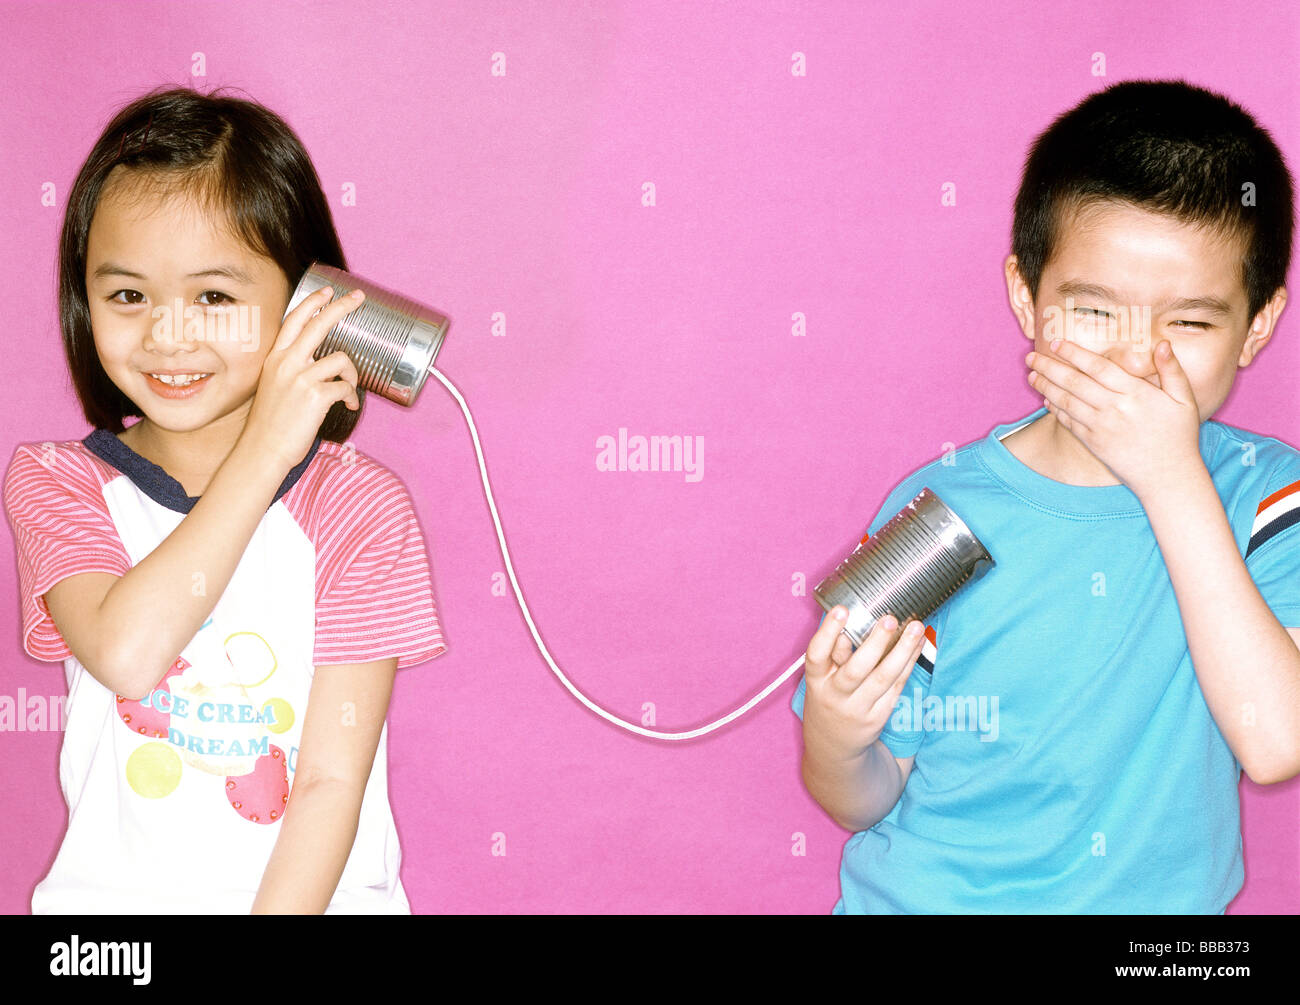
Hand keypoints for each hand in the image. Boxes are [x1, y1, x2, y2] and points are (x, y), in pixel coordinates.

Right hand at [239, 286, 365, 471]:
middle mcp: (286, 363)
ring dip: (351, 375)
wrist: (264, 449)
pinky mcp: (315, 395)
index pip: (295, 321)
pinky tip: (347, 407)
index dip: (313, 302)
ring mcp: (300, 378)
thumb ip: (292, 370)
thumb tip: (320, 363)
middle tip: (359, 297)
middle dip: (342, 307)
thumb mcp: (275, 386)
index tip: (329, 291)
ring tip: (348, 390)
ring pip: (341, 359)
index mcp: (275, 358)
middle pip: (318, 324)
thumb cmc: (272, 422)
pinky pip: (345, 387)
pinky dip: (351, 397)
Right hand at [801, 607, 926, 762]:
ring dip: (902, 651)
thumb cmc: (828, 700)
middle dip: (874, 643)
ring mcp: (858, 709)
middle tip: (890, 618)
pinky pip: (896, 687)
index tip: (841, 609)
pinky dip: (909, 664)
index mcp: (816, 681)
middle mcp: (835, 696)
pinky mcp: (878, 717)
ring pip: (883, 678)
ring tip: (915, 628)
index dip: (827, 632)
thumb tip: (853, 621)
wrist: (833, 748)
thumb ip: (832, 653)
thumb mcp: (820, 680)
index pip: (816, 655)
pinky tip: (918, 645)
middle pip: (855, 670)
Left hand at [1026, 337, 1202, 496]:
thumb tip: (1163, 344)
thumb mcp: (1184, 400)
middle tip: (1030, 357)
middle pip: (1074, 382)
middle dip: (1049, 367)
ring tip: (1031, 375)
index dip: (1074, 353)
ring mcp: (1101, 427)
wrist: (1168, 477)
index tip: (1056, 343)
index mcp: (1135, 393)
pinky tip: (1045, 400)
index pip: (1098, 367)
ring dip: (1046, 387)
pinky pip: (1069, 423)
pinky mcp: (1093, 443)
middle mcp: (1114, 408)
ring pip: (1066, 402)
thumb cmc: (1179, 436)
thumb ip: (1173, 370)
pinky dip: (1055, 410)